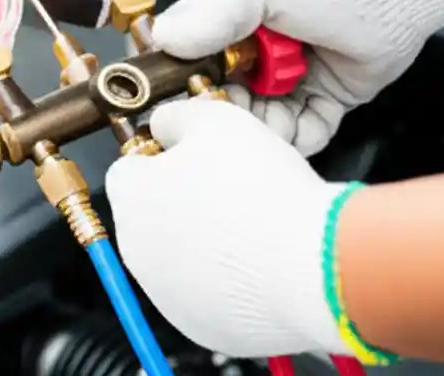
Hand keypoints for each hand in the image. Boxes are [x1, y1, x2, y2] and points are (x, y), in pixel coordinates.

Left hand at [106, 97, 349, 357]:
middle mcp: (138, 254)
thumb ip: (177, 116)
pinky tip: (260, 265)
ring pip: (179, 259)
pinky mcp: (202, 327)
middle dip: (182, 202)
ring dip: (204, 243)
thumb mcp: (215, 120)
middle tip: (231, 190)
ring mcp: (168, 297)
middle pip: (152, 217)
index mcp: (132, 200)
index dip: (162, 157)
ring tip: (253, 228)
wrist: (315, 267)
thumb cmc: (263, 190)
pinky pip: (207, 295)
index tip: (194, 156)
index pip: (128, 170)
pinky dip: (226, 282)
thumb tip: (163, 125)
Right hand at [153, 0, 443, 154]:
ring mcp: (287, 78)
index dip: (184, 83)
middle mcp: (253, 51)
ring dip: (265, 128)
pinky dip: (301, 136)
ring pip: (259, 123)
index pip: (188, 60)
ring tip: (276, 115)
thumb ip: (210, 12)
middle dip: (228, 111)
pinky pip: (301, 133)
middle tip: (240, 108)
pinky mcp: (322, 101)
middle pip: (221, 99)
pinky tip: (303, 124)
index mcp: (229, 19)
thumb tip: (164, 39)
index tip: (188, 96)